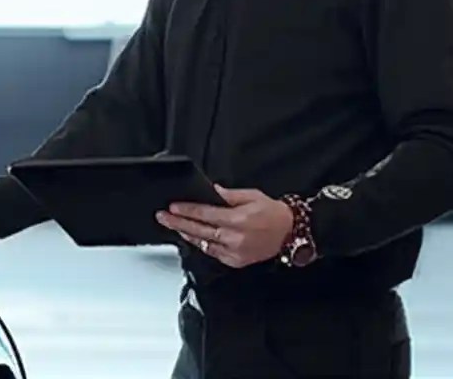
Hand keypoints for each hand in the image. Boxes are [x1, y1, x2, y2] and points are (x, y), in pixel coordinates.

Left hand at [155, 185, 292, 268]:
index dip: (186, 210)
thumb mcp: (251, 196)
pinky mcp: (236, 261)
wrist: (290, 232)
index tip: (172, 207)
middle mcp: (235, 238)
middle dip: (177, 223)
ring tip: (172, 226)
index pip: (205, 214)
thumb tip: (211, 191)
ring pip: (203, 243)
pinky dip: (201, 244)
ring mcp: (234, 252)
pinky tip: (191, 237)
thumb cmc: (272, 213)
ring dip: (186, 234)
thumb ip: (229, 195)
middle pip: (199, 230)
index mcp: (238, 220)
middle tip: (162, 217)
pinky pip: (212, 253)